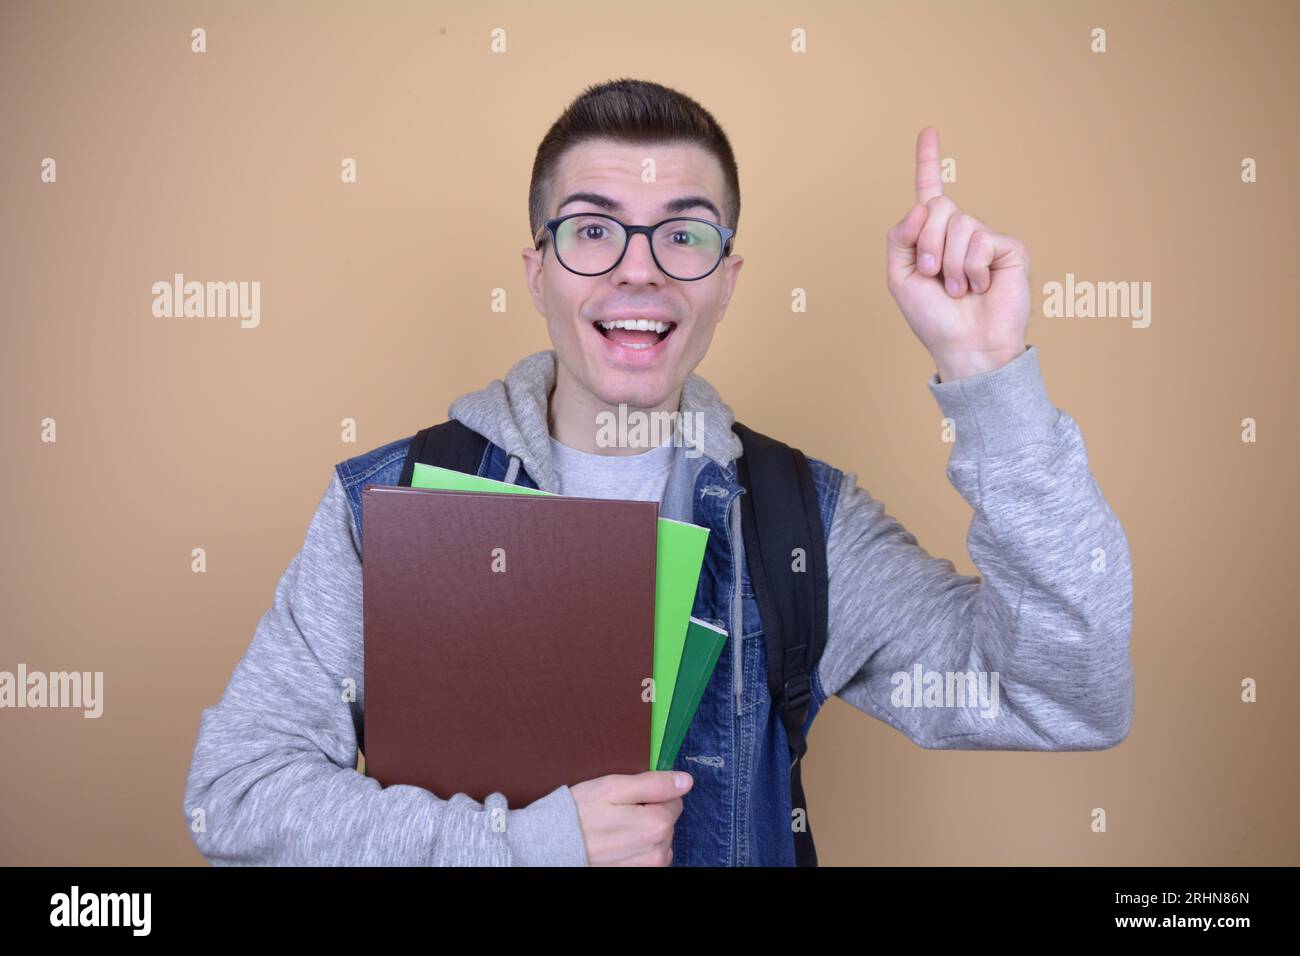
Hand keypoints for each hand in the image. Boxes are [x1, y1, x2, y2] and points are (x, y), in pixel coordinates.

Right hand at [570, 770, 692, 865]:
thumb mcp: (614, 787)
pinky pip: (650, 854)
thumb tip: (686, 781)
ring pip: (660, 838)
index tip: (627, 797)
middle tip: (616, 812)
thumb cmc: (580, 813)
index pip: (674, 798)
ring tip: (614, 828)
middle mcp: (659, 850)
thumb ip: (654, 784)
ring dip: (643, 830)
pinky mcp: (637, 875)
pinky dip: (638, 847)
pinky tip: (616, 843)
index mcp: (657, 824)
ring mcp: (649, 867)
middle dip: (648, 811)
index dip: (651, 793)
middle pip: (667, 819)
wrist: (552, 845)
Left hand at [885, 127, 1029, 381]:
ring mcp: (986, 239)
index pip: (930, 192)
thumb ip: (900, 238)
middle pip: (938, 208)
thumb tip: (924, 204)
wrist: (965, 346)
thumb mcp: (899, 278)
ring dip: (949, 264)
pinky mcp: (1009, 248)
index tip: (928, 130)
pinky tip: (980, 287)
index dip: (929, 161)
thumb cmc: (933, 318)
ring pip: (959, 224)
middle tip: (933, 276)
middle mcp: (960, 233)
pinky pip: (981, 240)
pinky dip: (972, 269)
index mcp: (933, 237)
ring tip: (957, 288)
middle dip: (927, 244)